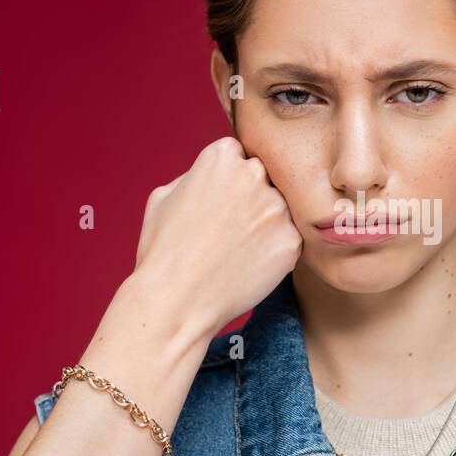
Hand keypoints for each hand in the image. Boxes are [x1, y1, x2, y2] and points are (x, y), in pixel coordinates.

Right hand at [130, 136, 302, 339]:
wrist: (177, 300)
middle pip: (264, 179)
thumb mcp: (164, 195)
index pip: (239, 155)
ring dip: (265, 225)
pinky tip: (249, 265)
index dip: (228, 182)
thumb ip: (197, 174)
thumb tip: (218, 174)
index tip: (219, 203)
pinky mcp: (292, 241)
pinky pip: (289, 239)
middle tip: (229, 230)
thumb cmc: (164, 250)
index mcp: (222, 156)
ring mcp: (277, 208)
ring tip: (236, 251)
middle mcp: (254, 174)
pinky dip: (274, 252)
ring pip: (279, 210)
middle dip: (251, 199)